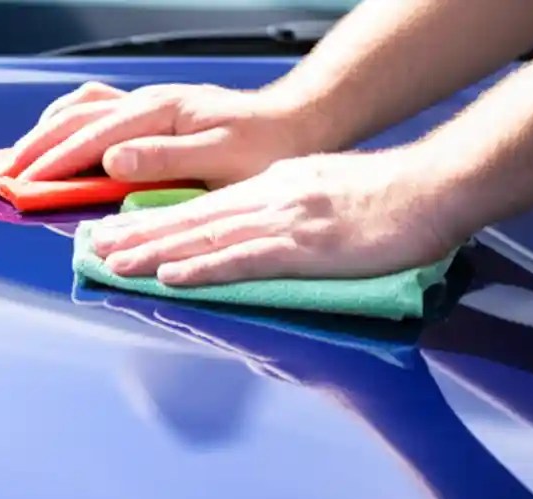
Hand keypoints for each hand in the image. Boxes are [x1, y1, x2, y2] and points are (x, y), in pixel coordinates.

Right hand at [4, 81, 312, 186]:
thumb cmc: (262, 149)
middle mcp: (149, 102)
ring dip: (47, 131)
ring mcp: (148, 103)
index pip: (92, 136)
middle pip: (76, 117)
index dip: (54, 161)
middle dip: (36, 146)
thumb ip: (163, 159)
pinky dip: (70, 123)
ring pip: (81, 107)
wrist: (292, 124)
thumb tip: (109, 159)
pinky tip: (59, 139)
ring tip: (22, 158)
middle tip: (5, 174)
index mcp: (160, 113)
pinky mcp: (152, 111)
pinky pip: (97, 108)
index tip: (22, 183)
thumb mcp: (220, 160)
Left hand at [90, 149, 465, 285]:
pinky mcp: (303, 248)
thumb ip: (293, 215)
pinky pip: (241, 260)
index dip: (162, 221)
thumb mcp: (329, 195)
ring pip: (205, 239)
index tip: (126, 232)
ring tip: (116, 265)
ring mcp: (284, 223)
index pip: (207, 206)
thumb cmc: (392, 201)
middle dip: (142, 237)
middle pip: (193, 220)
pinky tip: (171, 277)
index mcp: (277, 187)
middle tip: (99, 251)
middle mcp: (271, 199)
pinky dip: (201, 269)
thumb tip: (267, 238)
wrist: (433, 190)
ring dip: (156, 253)